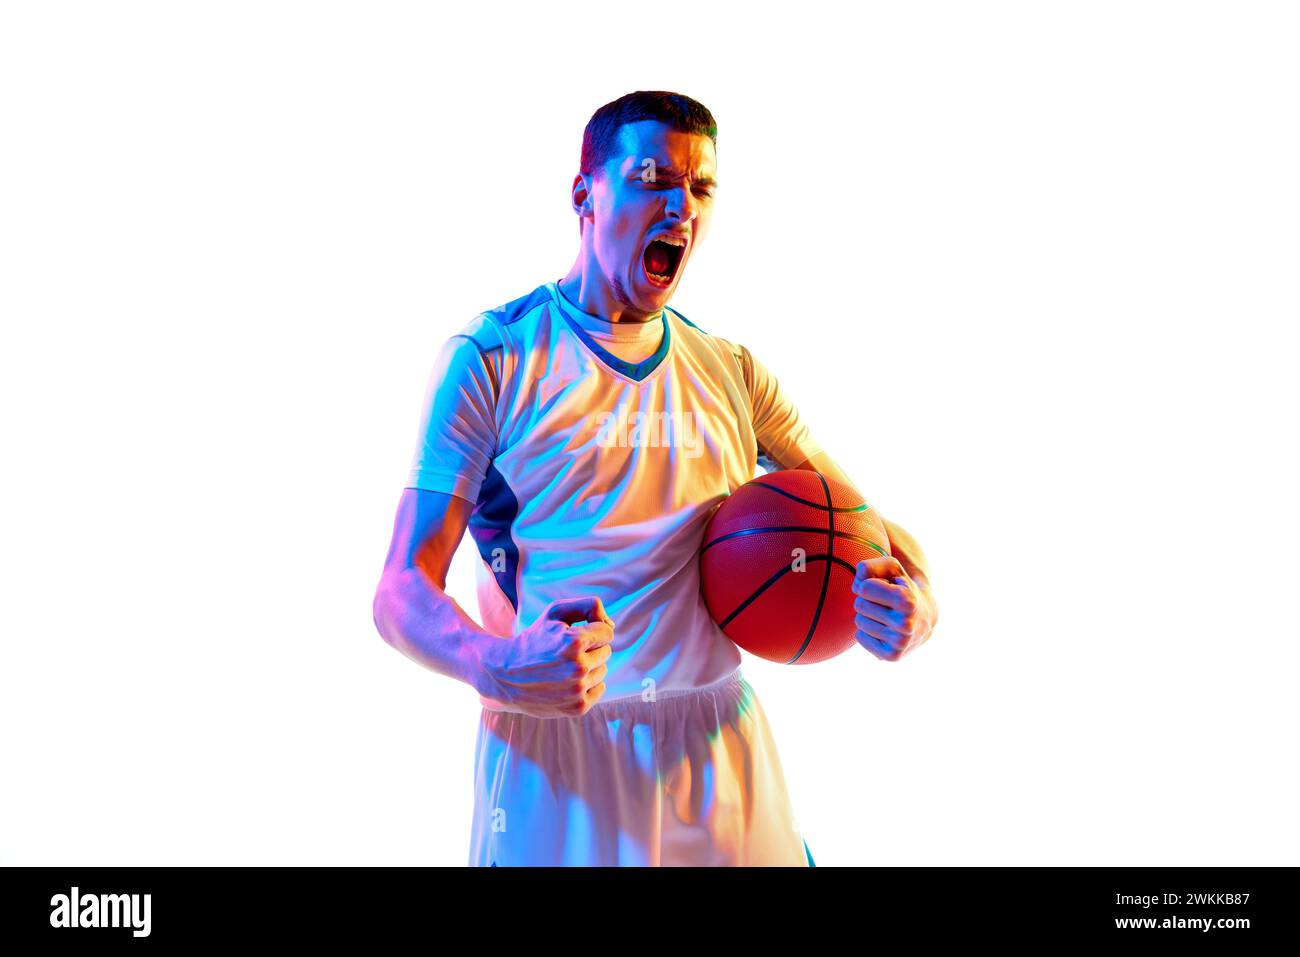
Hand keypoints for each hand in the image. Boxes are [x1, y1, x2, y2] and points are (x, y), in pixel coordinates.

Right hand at [474, 596, 613, 717]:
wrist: (505, 675)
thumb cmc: (534, 639)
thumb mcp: (555, 612)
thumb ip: (588, 606)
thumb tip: (611, 624)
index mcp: (574, 642)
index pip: (607, 632)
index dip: (592, 631)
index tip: (576, 634)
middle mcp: (578, 668)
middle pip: (606, 651)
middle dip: (590, 648)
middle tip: (566, 652)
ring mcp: (577, 690)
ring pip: (603, 670)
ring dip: (589, 666)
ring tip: (564, 667)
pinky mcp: (577, 707)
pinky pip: (600, 689)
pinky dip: (588, 684)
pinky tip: (568, 681)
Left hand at [852, 557, 933, 661]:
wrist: (924, 617)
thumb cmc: (901, 587)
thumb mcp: (891, 568)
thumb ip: (869, 566)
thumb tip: (857, 587)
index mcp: (907, 601)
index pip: (864, 588)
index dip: (868, 585)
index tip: (884, 588)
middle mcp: (906, 624)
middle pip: (859, 605)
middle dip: (867, 600)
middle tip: (884, 603)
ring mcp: (900, 643)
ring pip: (859, 622)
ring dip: (867, 616)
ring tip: (885, 615)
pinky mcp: (892, 656)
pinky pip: (860, 637)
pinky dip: (866, 631)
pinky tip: (883, 629)